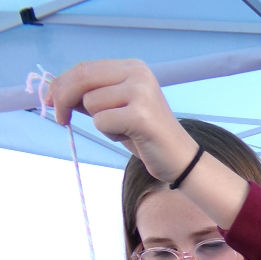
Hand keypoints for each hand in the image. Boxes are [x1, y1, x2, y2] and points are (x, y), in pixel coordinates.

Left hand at [45, 59, 197, 184]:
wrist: (180, 159)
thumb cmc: (146, 136)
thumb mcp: (116, 108)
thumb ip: (91, 96)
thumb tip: (55, 91)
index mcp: (133, 68)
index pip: (85, 68)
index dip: (60, 84)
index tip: (49, 100)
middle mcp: (138, 74)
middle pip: (82, 79)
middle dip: (62, 99)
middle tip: (59, 118)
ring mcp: (141, 93)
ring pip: (91, 103)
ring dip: (100, 122)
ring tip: (122, 130)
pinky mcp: (140, 115)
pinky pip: (102, 122)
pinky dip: (110, 134)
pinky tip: (130, 137)